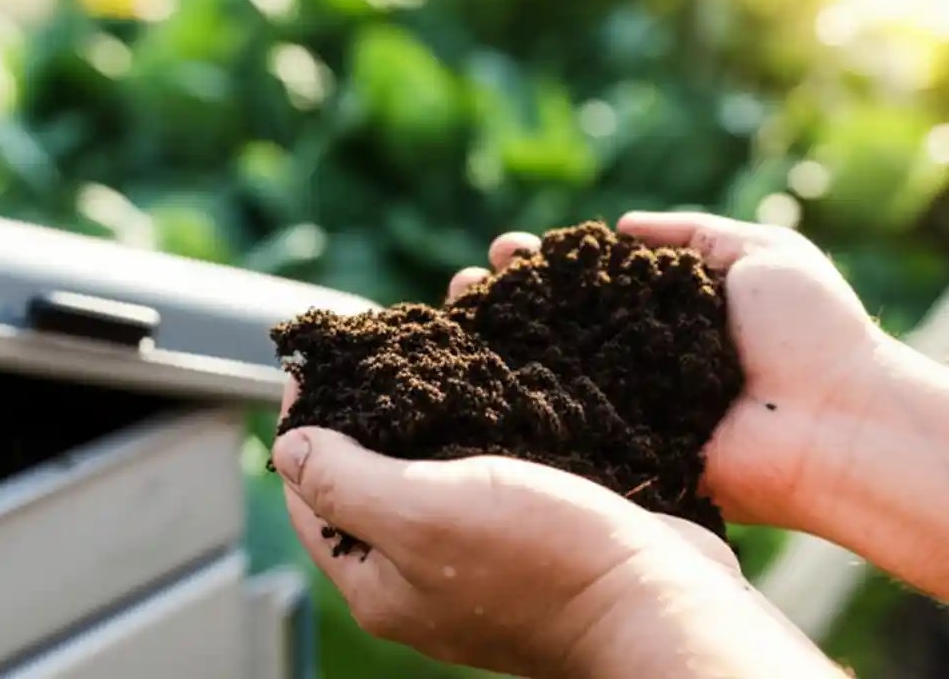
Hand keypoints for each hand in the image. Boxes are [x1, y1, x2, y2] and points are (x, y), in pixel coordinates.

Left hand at [271, 385, 845, 677]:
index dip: (304, 432)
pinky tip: (491, 385)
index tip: (314, 370)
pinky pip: (489, 473)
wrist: (661, 597)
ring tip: (432, 351)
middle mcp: (425, 576)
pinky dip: (481, 428)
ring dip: (427, 412)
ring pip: (434, 470)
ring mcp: (481, 557)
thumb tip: (287, 448)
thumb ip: (344, 482)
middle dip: (368, 416)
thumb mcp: (421, 513)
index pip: (311, 500)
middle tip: (376, 350)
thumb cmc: (543, 559)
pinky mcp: (533, 534)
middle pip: (371, 484)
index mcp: (382, 581)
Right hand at [452, 215, 888, 528]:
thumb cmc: (811, 332)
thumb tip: (622, 225)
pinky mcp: (624, 453)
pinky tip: (471, 380)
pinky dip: (515, 406)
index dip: (544, 265)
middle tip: (471, 282)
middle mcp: (635, 359)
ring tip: (455, 313)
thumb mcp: (762, 254)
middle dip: (505, 300)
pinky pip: (562, 429)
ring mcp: (625, 407)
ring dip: (493, 345)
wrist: (839, 422)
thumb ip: (692, 233)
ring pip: (543, 374)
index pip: (586, 284)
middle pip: (552, 326)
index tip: (510, 250)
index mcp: (663, 313)